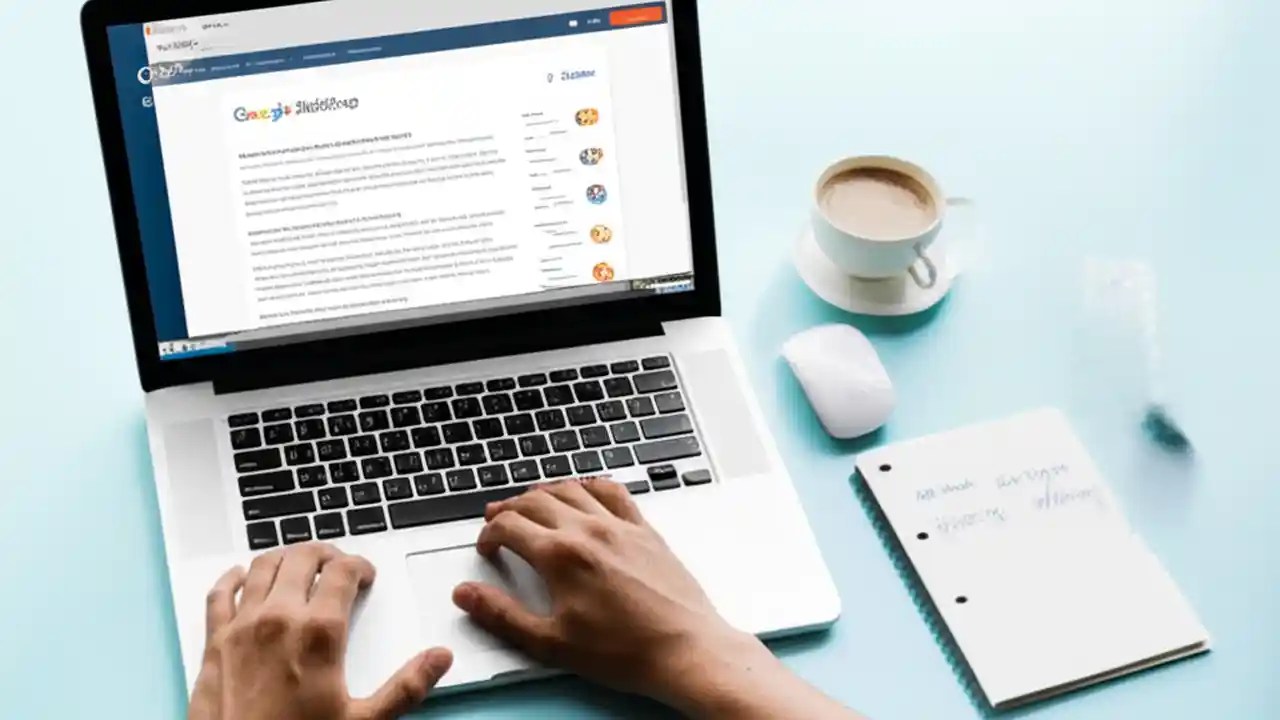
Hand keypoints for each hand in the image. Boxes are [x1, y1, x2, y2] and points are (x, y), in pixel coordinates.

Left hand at [188, 544, 452, 719]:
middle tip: (337, 564)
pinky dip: (232, 577)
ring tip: (299, 564)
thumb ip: (405, 687)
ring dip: (285, 558)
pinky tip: (242, 576)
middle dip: (325, 554)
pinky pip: (219, 593)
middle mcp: (278, 618)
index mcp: (318, 632)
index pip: (343, 571)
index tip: (366, 576)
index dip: (360, 565)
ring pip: (262, 566)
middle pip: (303, 557)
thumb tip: (439, 658)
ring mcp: (241, 626)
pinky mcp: (214, 642)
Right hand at [450, 479, 757, 707]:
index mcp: (561, 555)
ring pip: (571, 488)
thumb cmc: (625, 651)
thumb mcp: (551, 643)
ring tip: (531, 502)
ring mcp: (619, 525)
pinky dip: (590, 485)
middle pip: (535, 501)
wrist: (684, 649)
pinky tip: (585, 491)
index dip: (489, 534)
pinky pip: (612, 491)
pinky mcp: (644, 529)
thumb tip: (467, 595)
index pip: (510, 526)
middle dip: (509, 508)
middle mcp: (589, 530)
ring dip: (543, 492)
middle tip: (497, 519)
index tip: (488, 548)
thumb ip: (503, 615)